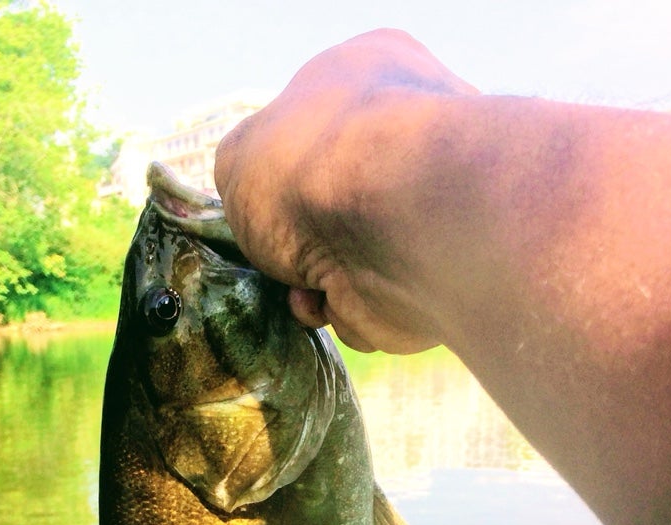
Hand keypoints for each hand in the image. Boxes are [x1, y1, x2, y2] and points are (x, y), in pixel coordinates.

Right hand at [214, 30, 476, 352]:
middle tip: (275, 249)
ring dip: (309, 277)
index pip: (312, 117)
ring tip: (304, 281)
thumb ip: (242, 171)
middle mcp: (405, 132)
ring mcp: (421, 204)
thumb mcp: (239, 156)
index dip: (274, 162)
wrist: (393, 228)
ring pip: (342, 253)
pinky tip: (332, 297)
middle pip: (325, 196)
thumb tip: (261, 200)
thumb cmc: (310, 169)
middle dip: (292, 233)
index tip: (259, 193)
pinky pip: (366, 294)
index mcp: (370, 72)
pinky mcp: (430, 268)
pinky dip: (340, 305)